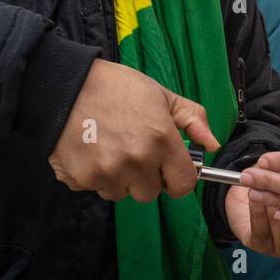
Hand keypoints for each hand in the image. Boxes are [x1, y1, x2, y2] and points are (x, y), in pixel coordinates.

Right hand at [48, 58, 218, 203]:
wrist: (66, 86)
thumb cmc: (116, 87)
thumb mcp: (161, 95)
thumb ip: (192, 119)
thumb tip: (213, 144)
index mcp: (161, 140)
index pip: (183, 184)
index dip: (178, 178)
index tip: (169, 169)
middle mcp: (137, 161)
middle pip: (150, 193)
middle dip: (145, 178)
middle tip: (133, 152)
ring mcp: (107, 173)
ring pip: (121, 193)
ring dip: (119, 179)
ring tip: (109, 148)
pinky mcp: (81, 179)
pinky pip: (96, 189)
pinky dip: (94, 176)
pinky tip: (90, 151)